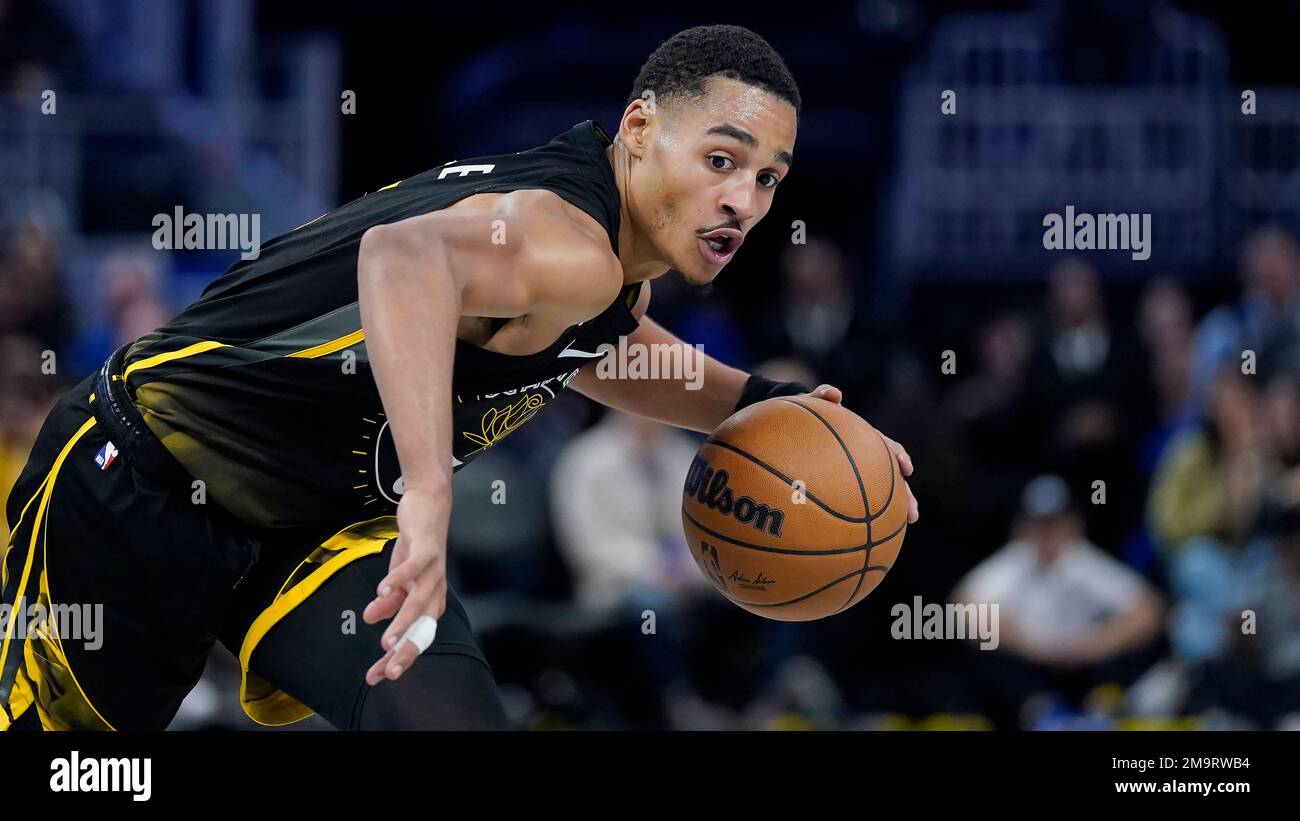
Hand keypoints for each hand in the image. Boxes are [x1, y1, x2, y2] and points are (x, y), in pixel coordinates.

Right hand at [362, 485, 451, 684]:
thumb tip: (369, 619)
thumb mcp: (399, 578)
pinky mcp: (427, 549)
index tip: (378, 676)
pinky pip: (412, 567)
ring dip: (403, 622)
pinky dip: (399, 578)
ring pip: (419, 601)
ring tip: (386, 641)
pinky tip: (382, 590)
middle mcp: (436, 590)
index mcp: (430, 601)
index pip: (415, 636)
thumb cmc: (416, 548)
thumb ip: (388, 600)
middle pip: (422, 626)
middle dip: (406, 650)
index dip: (397, 656)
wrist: (429, 506)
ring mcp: (433, 569)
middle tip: (389, 671)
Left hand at [802, 384, 918, 523]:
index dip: (898, 456)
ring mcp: (861, 474)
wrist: (794, 427)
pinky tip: (865, 537)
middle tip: (912, 513)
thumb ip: (821, 396)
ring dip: (896, 510)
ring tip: (906, 525)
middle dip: (905, 495)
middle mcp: (868, 458)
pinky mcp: (848, 487)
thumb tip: (833, 393)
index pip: (886, 447)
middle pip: (893, 478)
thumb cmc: (807, 416)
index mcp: (864, 439)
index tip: (906, 468)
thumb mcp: (811, 403)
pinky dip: (868, 519)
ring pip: (883, 495)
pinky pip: (860, 504)